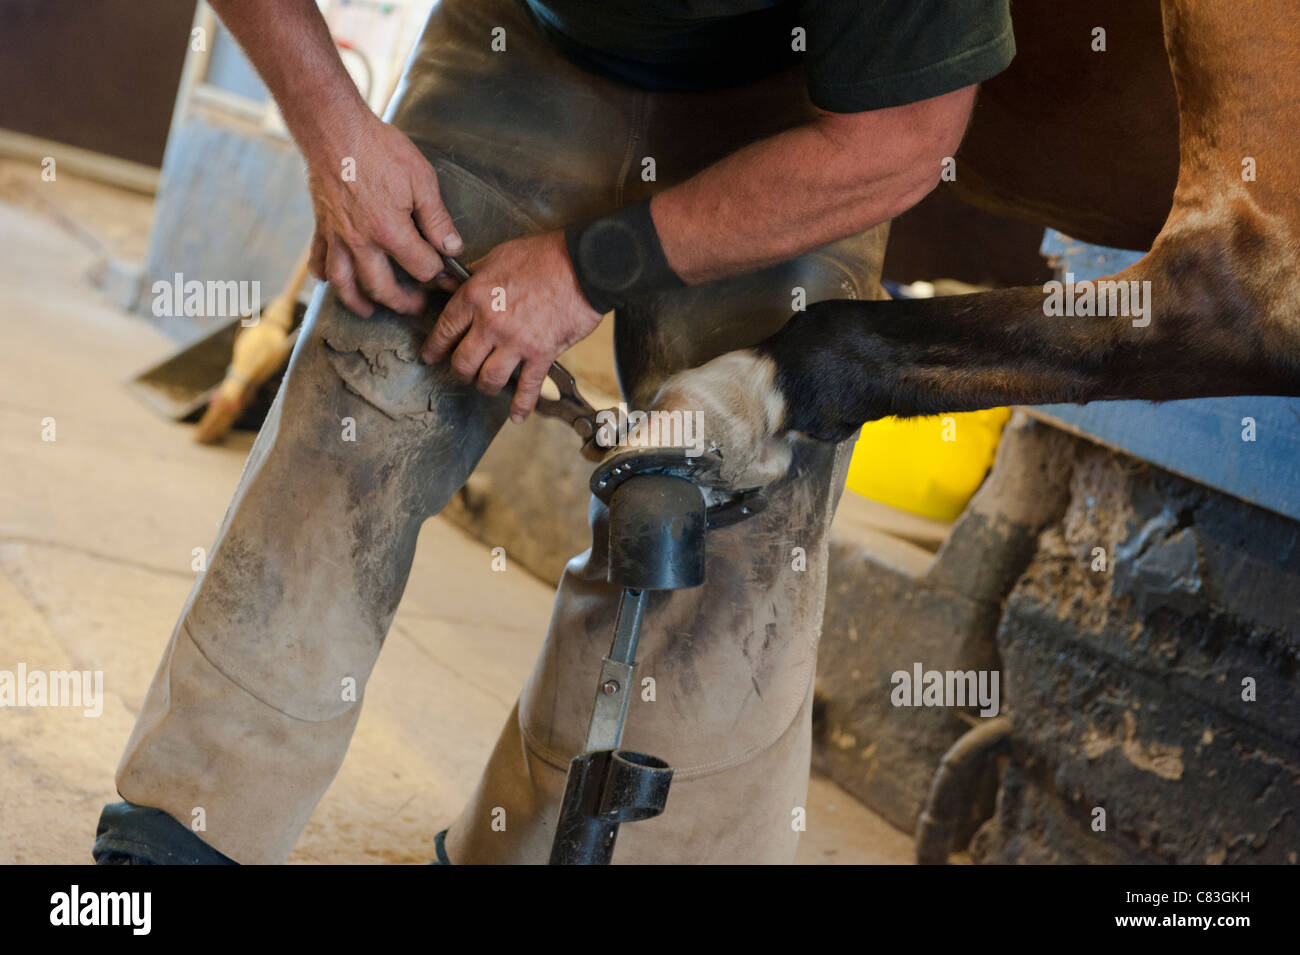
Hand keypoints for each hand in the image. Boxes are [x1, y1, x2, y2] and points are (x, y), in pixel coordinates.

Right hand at [305, 112, 461, 316]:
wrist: (333, 128)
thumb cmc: (378, 148)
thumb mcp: (421, 179)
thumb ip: (437, 218)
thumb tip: (452, 246)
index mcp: (391, 231)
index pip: (421, 267)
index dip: (439, 274)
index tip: (448, 275)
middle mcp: (361, 242)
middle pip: (382, 288)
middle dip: (403, 302)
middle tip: (416, 305)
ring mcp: (338, 236)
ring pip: (345, 283)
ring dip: (357, 302)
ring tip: (369, 311)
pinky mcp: (321, 226)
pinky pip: (318, 259)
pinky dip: (322, 275)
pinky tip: (330, 281)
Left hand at [420, 231, 604, 421]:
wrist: (583, 264)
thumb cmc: (544, 255)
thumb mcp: (500, 255)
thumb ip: (475, 273)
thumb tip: (453, 282)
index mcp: (475, 296)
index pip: (445, 329)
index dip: (435, 347)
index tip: (431, 356)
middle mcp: (490, 323)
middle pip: (462, 361)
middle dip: (459, 371)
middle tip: (461, 373)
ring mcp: (515, 342)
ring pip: (489, 379)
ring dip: (485, 386)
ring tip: (487, 385)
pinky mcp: (541, 354)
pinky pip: (528, 388)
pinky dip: (521, 406)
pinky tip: (516, 415)